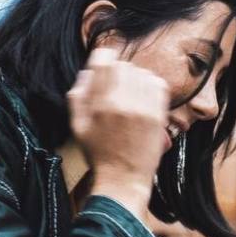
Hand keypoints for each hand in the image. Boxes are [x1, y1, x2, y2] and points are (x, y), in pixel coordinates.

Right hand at [67, 47, 169, 219]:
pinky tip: (144, 96)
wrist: (123, 179)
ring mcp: (142, 109)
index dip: (104, 57)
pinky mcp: (157, 116)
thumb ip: (78, 97)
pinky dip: (151, 85)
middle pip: (123, 65)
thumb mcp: (77, 127)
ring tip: (131, 93)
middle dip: (119, 71)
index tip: (104, 62)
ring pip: (142, 73)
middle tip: (117, 87)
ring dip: (136, 78)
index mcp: (99, 104)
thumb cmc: (99, 154)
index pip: (104, 60)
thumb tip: (88, 72)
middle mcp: (121, 102)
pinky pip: (158, 84)